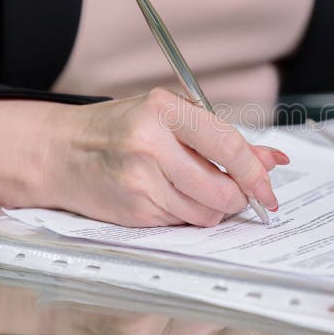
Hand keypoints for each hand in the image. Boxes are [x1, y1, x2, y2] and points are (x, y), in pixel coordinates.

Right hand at [39, 88, 288, 226]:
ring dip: (214, 209)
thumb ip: (224, 139)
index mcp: (165, 111)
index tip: (268, 188)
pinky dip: (187, 214)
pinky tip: (170, 195)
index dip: (255, 173)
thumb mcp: (172, 117)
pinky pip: (181, 223)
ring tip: (197, 189)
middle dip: (239, 198)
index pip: (228, 146)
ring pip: (205, 213)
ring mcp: (140, 181)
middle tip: (238, 192)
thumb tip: (273, 159)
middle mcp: (151, 145)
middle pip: (222, 190)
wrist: (60, 151)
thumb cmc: (121, 128)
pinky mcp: (133, 211)